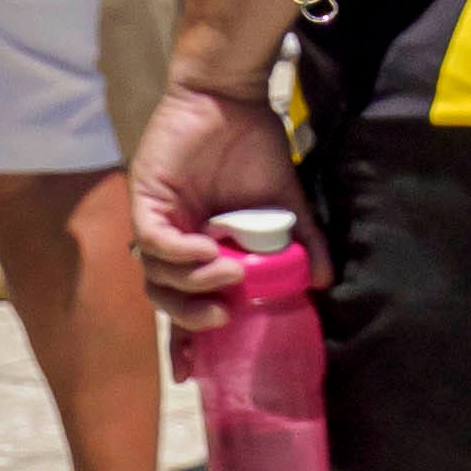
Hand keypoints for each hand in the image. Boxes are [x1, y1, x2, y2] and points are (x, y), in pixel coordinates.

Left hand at [130, 77, 323, 346]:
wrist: (231, 97)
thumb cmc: (254, 145)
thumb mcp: (284, 200)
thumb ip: (301, 240)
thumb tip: (325, 280)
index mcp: (199, 248)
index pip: (183, 304)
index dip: (183, 341)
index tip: (192, 373)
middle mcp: (172, 241)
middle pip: (163, 299)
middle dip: (187, 319)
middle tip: (222, 318)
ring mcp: (156, 222)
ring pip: (155, 276)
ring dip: (190, 284)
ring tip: (227, 274)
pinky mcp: (145, 200)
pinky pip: (153, 241)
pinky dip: (178, 253)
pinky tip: (208, 249)